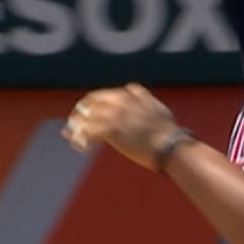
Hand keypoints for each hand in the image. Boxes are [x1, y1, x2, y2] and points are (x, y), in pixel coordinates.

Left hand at [63, 83, 181, 171]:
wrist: (170, 145)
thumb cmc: (169, 133)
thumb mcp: (159, 109)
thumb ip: (145, 102)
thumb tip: (142, 101)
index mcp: (132, 95)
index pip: (105, 95)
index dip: (95, 103)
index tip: (91, 111)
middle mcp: (120, 102)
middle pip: (91, 103)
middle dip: (81, 112)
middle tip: (75, 122)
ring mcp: (114, 115)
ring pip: (85, 118)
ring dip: (76, 127)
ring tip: (72, 136)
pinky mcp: (109, 130)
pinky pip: (87, 134)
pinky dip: (81, 141)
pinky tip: (81, 148)